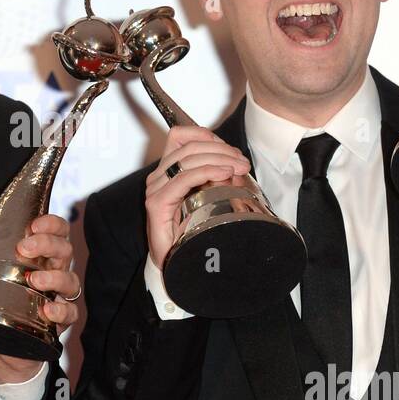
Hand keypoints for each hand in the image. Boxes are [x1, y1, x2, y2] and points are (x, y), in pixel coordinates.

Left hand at [0, 213, 79, 381]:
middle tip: (24, 248)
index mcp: (40, 257)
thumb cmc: (0, 302)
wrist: (3, 343)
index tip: (34, 225)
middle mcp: (54, 272)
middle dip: (47, 244)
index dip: (51, 224)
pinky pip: (70, 312)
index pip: (56, 231)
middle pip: (64, 250)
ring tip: (33, 280)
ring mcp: (59, 296)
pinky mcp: (60, 321)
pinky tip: (48, 309)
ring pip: (69, 280)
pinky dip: (62, 309)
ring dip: (54, 277)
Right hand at [145, 126, 250, 268]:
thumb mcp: (204, 199)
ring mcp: (156, 189)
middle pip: (189, 145)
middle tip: (242, 162)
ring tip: (239, 168)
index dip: (207, 135)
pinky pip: (183, 178)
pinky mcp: (157, 203)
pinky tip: (224, 174)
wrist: (174, 264)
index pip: (182, 136)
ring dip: (219, 158)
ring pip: (188, 158)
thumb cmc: (188, 234)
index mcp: (167, 171)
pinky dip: (207, 172)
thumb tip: (237, 164)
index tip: (231, 150)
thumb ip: (214, 179)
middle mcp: (158, 176)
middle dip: (221, 149)